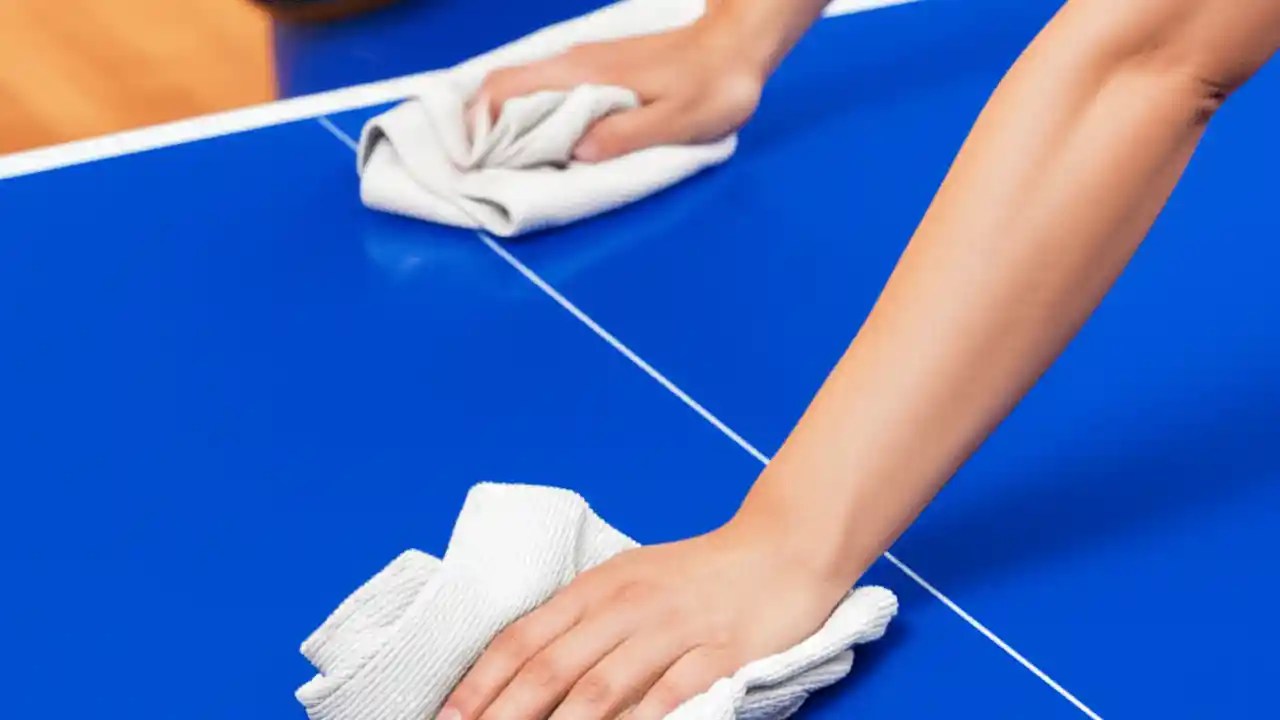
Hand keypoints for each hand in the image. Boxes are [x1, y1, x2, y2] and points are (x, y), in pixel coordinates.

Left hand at [439, 519, 850, 719]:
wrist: (781, 549)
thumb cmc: (697, 575)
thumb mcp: (629, 582)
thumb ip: (583, 622)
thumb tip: (524, 673)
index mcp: (598, 587)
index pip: (524, 638)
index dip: (481, 683)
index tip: (447, 718)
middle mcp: (627, 606)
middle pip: (551, 669)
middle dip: (504, 716)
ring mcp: (673, 630)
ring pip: (601, 689)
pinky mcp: (720, 654)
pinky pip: (670, 697)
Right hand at [472, 20, 765, 161]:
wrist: (737, 48)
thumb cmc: (713, 85)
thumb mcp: (675, 120)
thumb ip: (624, 136)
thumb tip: (578, 154)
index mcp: (584, 74)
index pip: (504, 87)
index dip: (475, 123)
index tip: (469, 163)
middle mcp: (574, 65)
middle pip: (503, 90)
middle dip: (482, 132)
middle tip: (479, 176)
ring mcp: (585, 68)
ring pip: (524, 94)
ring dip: (507, 131)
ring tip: (505, 172)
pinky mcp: (598, 75)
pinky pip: (549, 97)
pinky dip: (534, 124)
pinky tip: (542, 152)